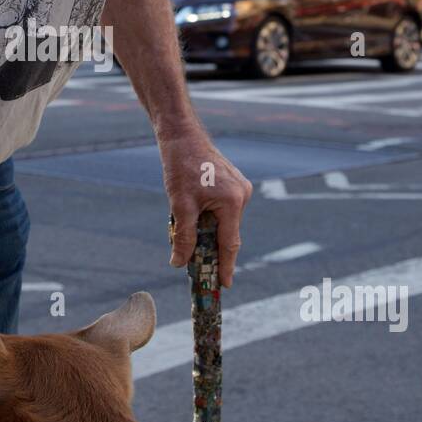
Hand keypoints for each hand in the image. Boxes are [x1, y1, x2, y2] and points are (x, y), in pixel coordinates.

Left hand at [159, 122, 252, 285]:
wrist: (182, 136)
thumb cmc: (181, 167)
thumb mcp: (180, 205)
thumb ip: (183, 236)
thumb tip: (179, 263)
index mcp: (233, 202)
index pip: (229, 243)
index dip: (226, 266)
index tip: (224, 285)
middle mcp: (242, 196)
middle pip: (226, 233)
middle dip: (210, 248)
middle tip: (196, 266)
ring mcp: (239, 189)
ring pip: (222, 222)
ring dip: (205, 231)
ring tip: (183, 227)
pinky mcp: (233, 184)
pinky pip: (222, 210)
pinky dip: (208, 218)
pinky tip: (190, 212)